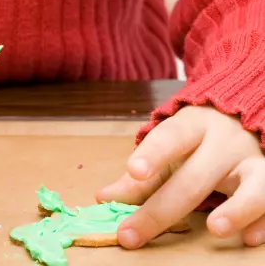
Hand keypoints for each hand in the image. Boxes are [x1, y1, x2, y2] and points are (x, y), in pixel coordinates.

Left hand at [96, 105, 264, 248]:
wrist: (249, 112)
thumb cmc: (202, 138)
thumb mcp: (173, 146)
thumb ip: (142, 175)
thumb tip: (103, 198)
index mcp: (194, 125)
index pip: (170, 136)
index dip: (153, 153)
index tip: (133, 170)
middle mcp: (225, 141)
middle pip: (195, 175)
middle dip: (162, 209)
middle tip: (130, 234)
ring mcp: (253, 161)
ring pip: (252, 184)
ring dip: (235, 208)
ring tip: (214, 227)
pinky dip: (262, 222)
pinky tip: (249, 239)